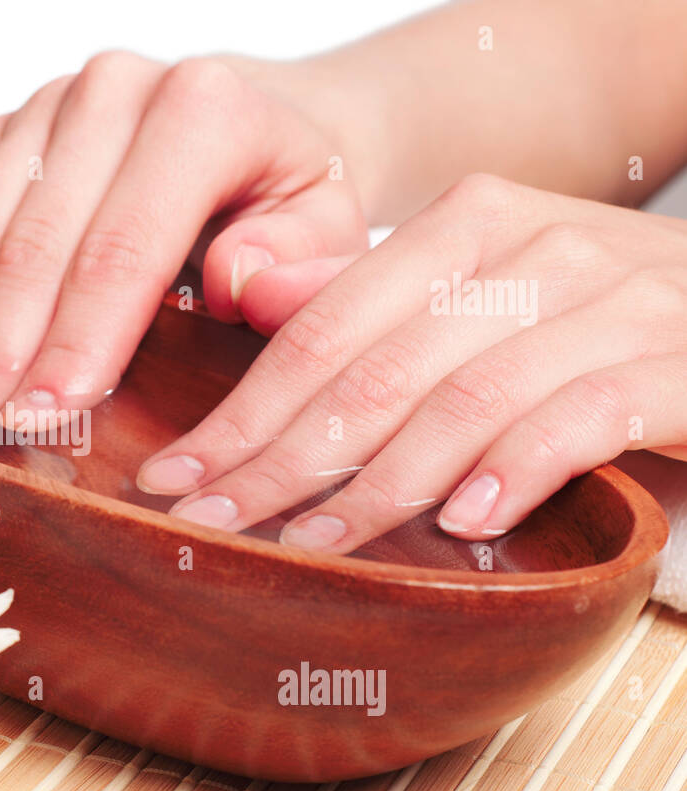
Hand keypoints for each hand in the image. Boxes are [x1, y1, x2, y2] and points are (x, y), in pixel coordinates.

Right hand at [0, 52, 366, 430]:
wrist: (260, 124)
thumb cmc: (290, 195)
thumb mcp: (328, 228)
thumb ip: (298, 260)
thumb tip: (232, 281)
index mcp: (203, 110)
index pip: (125, 245)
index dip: (78, 336)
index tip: (41, 415)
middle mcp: (114, 92)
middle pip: (37, 238)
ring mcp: (48, 106)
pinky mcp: (1, 128)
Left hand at [138, 174, 686, 549]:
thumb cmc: (585, 320)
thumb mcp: (476, 296)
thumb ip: (370, 301)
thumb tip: (249, 297)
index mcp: (462, 227)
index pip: (319, 329)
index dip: (239, 411)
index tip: (172, 476)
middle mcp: (530, 251)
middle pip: (373, 370)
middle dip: (279, 460)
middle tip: (212, 525)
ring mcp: (610, 302)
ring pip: (462, 400)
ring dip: (376, 485)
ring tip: (310, 547)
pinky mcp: (679, 361)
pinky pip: (580, 418)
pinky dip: (515, 471)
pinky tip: (462, 526)